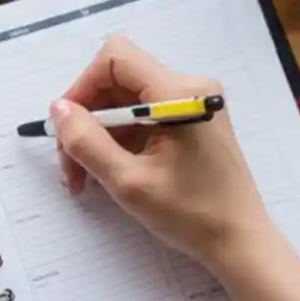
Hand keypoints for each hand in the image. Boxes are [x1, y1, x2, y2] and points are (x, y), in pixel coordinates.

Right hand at [52, 36, 274, 275]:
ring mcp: (192, 103)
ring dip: (99, 136)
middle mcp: (188, 86)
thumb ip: (87, 142)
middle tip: (70, 166)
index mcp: (178, 93)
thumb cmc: (191, 214)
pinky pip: (143, 116)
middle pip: (117, 81)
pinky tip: (111, 172)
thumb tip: (59, 109)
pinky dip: (120, 140)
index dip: (82, 86)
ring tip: (86, 179)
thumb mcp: (129, 182)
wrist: (240, 241)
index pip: (114, 58)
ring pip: (126, 101)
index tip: (68, 128)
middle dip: (86, 121)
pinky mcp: (192, 120)